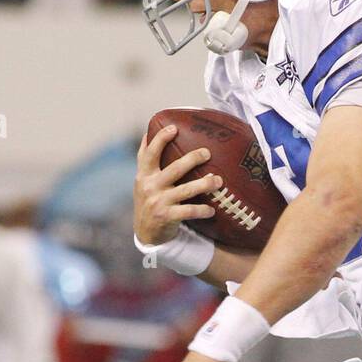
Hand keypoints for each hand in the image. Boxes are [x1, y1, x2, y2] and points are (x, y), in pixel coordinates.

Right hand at [134, 124, 222, 245]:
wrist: (146, 233)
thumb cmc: (149, 201)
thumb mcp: (142, 181)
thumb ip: (146, 161)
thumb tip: (148, 132)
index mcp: (144, 175)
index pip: (150, 153)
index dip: (161, 139)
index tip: (174, 128)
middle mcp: (150, 186)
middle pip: (174, 169)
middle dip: (192, 159)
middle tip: (207, 153)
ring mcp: (159, 202)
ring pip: (186, 190)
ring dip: (204, 185)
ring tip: (218, 181)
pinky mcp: (167, 217)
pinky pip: (189, 211)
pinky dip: (202, 210)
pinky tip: (212, 210)